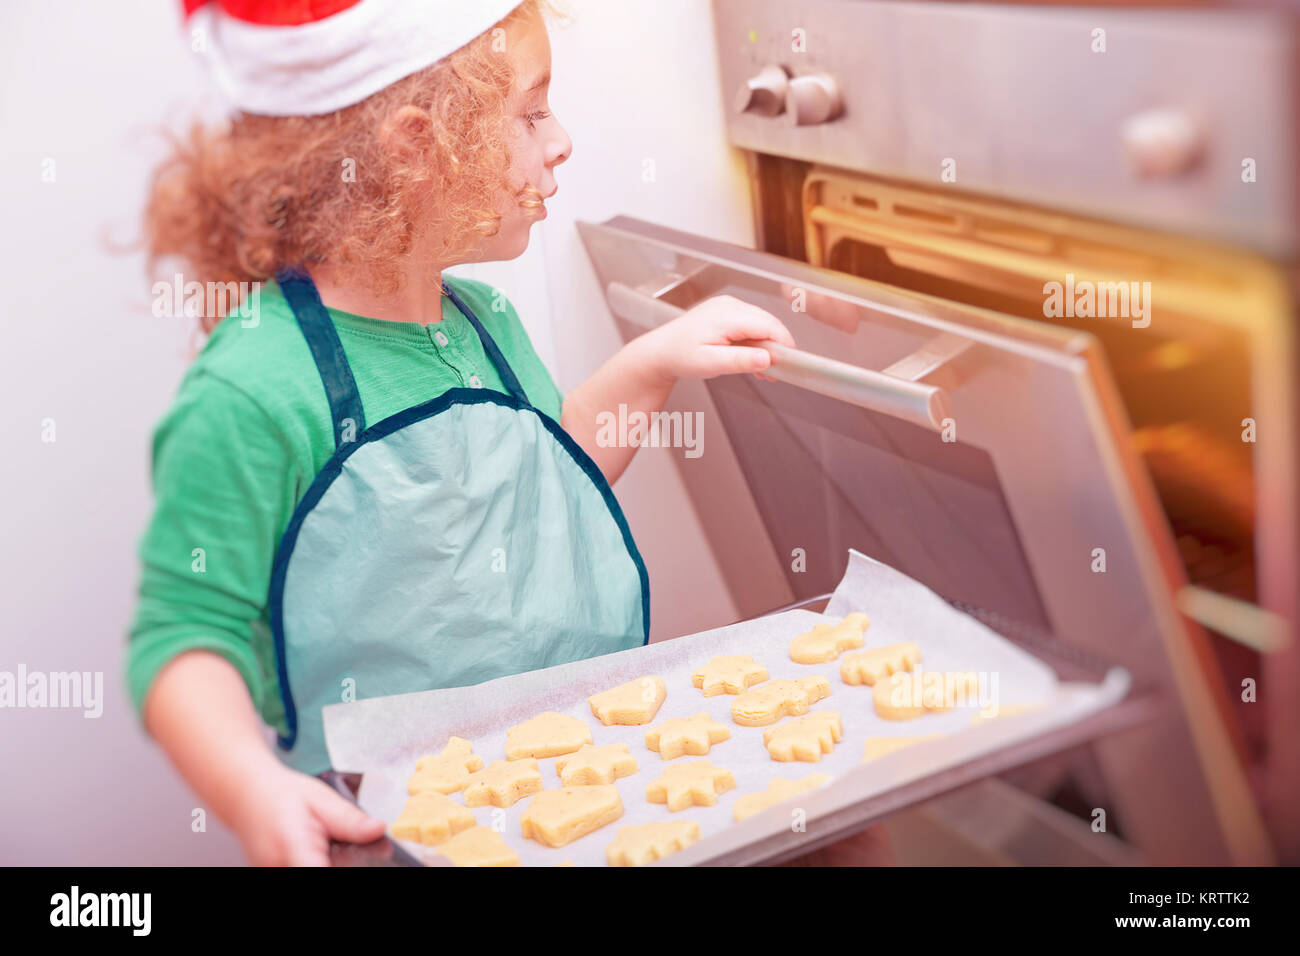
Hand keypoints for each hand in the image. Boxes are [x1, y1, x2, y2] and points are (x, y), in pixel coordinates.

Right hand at [230, 762, 386, 865]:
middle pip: (322, 872)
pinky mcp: (274, 874)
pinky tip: (315, 851)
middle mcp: (279, 868)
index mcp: (293, 848)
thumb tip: (379, 830)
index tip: (360, 859)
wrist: (247, 795)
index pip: (321, 872)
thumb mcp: (322, 799)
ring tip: (323, 844)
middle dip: (340, 862)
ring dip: (328, 862)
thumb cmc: (281, 794)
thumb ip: (350, 820)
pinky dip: (315, 862)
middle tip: (337, 843)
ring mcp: (273, 874)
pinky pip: (304, 869)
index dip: (346, 866)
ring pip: (314, 869)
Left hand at [639, 294, 795, 383]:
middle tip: (776, 373)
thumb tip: (767, 359)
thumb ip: (740, 361)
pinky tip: (753, 358)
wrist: (661, 352)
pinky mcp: (727, 311)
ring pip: (761, 323)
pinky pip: (751, 323)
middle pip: (768, 323)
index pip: (767, 325)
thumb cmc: (679, 357)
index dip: (783, 343)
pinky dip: (757, 340)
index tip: (790, 362)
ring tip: (764, 371)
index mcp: (726, 315)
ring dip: (767, 345)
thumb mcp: (711, 364)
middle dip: (776, 347)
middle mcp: (729, 305)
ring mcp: (728, 306)